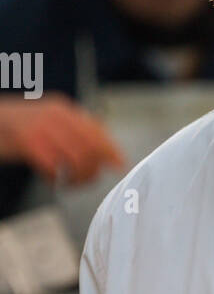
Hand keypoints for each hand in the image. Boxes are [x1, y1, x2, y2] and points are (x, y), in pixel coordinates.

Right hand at [0, 94, 125, 182]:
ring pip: (76, 158)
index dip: (110, 150)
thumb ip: (70, 131)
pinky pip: (53, 167)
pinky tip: (52, 181)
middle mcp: (55, 116)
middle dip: (93, 169)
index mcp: (62, 109)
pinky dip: (56, 179)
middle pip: (90, 147)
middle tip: (87, 180)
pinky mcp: (28, 143)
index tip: (119, 165)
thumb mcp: (46, 121)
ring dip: (77, 177)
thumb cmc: (15, 126)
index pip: (96, 130)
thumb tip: (98, 150)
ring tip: (70, 183)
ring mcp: (41, 128)